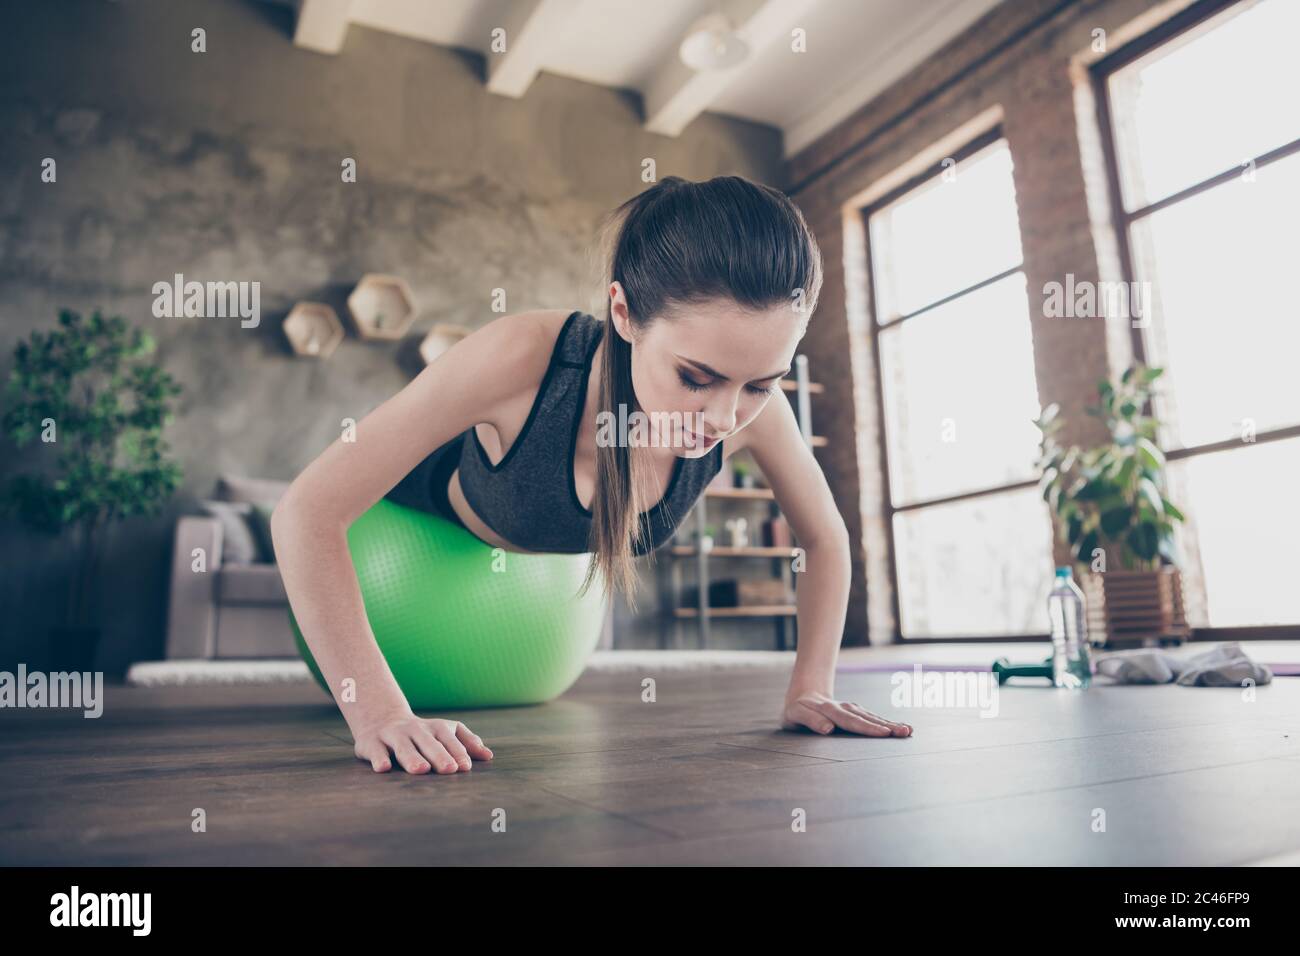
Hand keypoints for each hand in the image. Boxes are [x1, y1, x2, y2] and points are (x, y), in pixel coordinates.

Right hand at [351, 712, 493, 773]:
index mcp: (434, 728)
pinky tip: (384, 768)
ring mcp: (392, 736)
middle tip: (450, 769)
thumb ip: (466, 742)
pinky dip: (379, 758)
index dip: (457, 752)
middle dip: (439, 755)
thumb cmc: (421, 733)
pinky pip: (376, 751)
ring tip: (421, 770)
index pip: (448, 739)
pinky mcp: (371, 744)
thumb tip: (488, 756)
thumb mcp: (444, 731)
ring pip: (403, 747)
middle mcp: (414, 730)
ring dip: (412, 758)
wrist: (381, 719)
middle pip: (428, 743)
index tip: (465, 767)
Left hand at [781, 689, 912, 736]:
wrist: (803, 695)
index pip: (850, 722)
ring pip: (873, 717)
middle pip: (866, 719)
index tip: (883, 734)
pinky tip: (903, 727)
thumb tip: (828, 729)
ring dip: (891, 724)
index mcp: (829, 710)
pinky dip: (888, 722)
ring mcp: (852, 708)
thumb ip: (810, 720)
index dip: (867, 728)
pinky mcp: (858, 711)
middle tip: (903, 733)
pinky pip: (874, 718)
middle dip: (886, 726)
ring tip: (908, 731)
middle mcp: (844, 708)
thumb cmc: (797, 710)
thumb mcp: (796, 715)